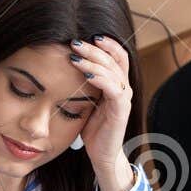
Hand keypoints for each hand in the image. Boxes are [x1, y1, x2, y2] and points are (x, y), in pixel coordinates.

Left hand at [70, 35, 136, 190]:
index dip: (106, 43)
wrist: (102, 155)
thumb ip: (83, 84)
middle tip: (75, 42)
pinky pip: (114, 89)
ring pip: (113, 71)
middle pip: (115, 59)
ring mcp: (124, 98)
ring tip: (76, 55)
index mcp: (117, 83)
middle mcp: (124, 88)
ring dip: (94, 61)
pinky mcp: (121, 110)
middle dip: (94, 48)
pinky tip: (86, 74)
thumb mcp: (86, 101)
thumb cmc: (93, 129)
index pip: (117, 55)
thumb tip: (66, 65)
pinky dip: (100, 79)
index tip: (87, 35)